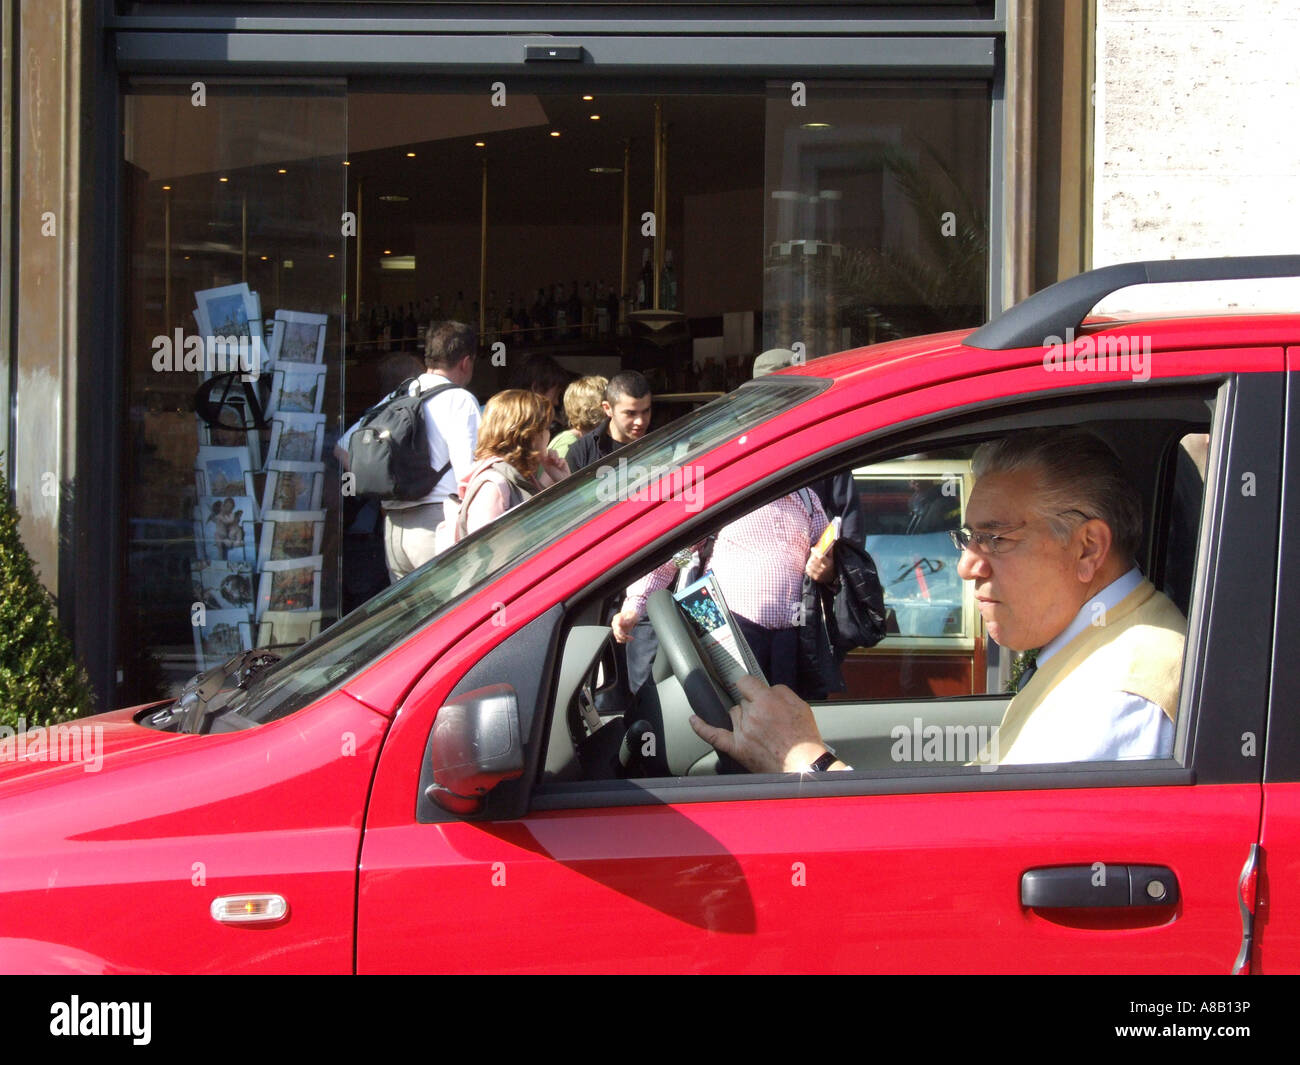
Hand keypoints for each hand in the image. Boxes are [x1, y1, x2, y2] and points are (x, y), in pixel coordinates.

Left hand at [540, 449, 569, 481]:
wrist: (561, 479)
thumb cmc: (553, 475)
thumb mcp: (546, 468)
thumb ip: (543, 461)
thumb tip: (539, 453)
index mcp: (546, 460)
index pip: (545, 452)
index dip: (545, 453)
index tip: (545, 459)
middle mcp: (551, 459)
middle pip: (550, 450)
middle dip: (551, 453)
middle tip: (551, 458)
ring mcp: (557, 459)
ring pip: (555, 451)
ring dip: (555, 456)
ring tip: (555, 462)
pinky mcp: (563, 461)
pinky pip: (561, 458)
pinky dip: (560, 462)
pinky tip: (559, 466)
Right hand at [611, 608, 638, 643]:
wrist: (631, 614)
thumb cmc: (631, 614)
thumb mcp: (632, 615)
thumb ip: (628, 619)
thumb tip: (625, 623)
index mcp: (617, 618)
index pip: (616, 627)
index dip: (620, 632)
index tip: (626, 635)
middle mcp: (615, 624)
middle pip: (616, 633)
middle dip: (623, 637)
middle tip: (630, 637)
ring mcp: (617, 628)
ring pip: (617, 637)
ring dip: (624, 639)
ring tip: (631, 638)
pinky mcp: (619, 632)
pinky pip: (619, 638)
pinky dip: (623, 640)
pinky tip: (628, 639)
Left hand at [688, 674, 845, 772]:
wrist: (805, 767)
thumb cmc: (805, 739)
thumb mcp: (800, 705)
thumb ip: (780, 691)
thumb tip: (766, 689)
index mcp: (766, 702)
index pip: (745, 682)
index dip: (750, 685)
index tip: (752, 689)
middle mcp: (751, 716)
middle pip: (742, 700)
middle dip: (753, 705)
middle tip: (769, 718)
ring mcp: (742, 733)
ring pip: (733, 714)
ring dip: (743, 717)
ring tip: (761, 730)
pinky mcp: (737, 748)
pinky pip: (713, 736)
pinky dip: (701, 727)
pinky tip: (693, 720)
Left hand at [805, 544, 835, 583]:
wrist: (830, 578)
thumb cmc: (830, 566)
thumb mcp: (831, 559)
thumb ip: (829, 552)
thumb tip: (828, 543)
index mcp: (828, 564)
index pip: (821, 557)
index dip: (816, 552)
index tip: (812, 548)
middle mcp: (823, 570)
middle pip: (814, 560)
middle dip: (812, 556)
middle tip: (812, 554)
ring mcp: (818, 574)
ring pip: (810, 565)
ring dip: (810, 561)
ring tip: (812, 560)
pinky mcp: (814, 577)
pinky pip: (808, 570)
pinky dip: (808, 566)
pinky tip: (811, 565)